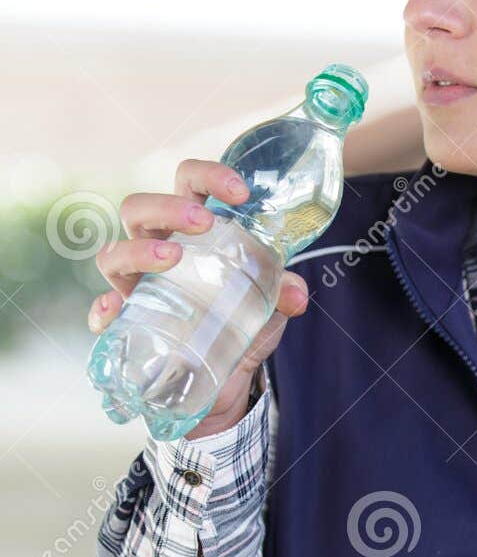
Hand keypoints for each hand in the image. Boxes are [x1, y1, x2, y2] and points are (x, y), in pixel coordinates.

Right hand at [88, 157, 308, 435]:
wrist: (226, 380)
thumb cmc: (242, 325)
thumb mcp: (268, 309)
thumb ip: (282, 295)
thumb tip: (295, 292)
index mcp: (191, 232)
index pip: (188, 184)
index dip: (208, 175)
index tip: (240, 192)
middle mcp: (155, 249)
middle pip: (138, 209)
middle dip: (167, 207)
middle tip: (204, 222)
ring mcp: (136, 287)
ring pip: (113, 254)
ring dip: (139, 250)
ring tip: (172, 257)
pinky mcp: (128, 325)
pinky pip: (103, 314)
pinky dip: (104, 310)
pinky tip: (116, 310)